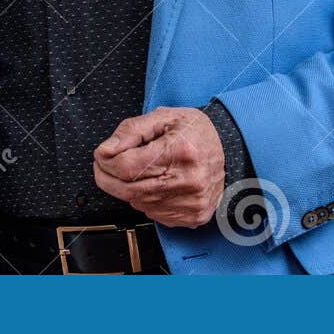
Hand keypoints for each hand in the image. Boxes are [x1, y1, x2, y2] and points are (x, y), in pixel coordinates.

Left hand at [92, 106, 225, 227]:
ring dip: (126, 188)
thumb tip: (106, 149)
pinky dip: (145, 200)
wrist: (231, 148)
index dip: (106, 160)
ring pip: (138, 203)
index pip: (127, 166)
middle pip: (128, 189)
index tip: (102, 153)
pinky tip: (154, 183)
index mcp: (180, 151)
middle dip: (107, 177)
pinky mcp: (193, 216)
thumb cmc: (196, 131)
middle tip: (103, 165)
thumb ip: (132, 130)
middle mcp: (188, 181)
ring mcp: (191, 203)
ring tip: (132, 170)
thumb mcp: (164, 117)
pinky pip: (154, 214)